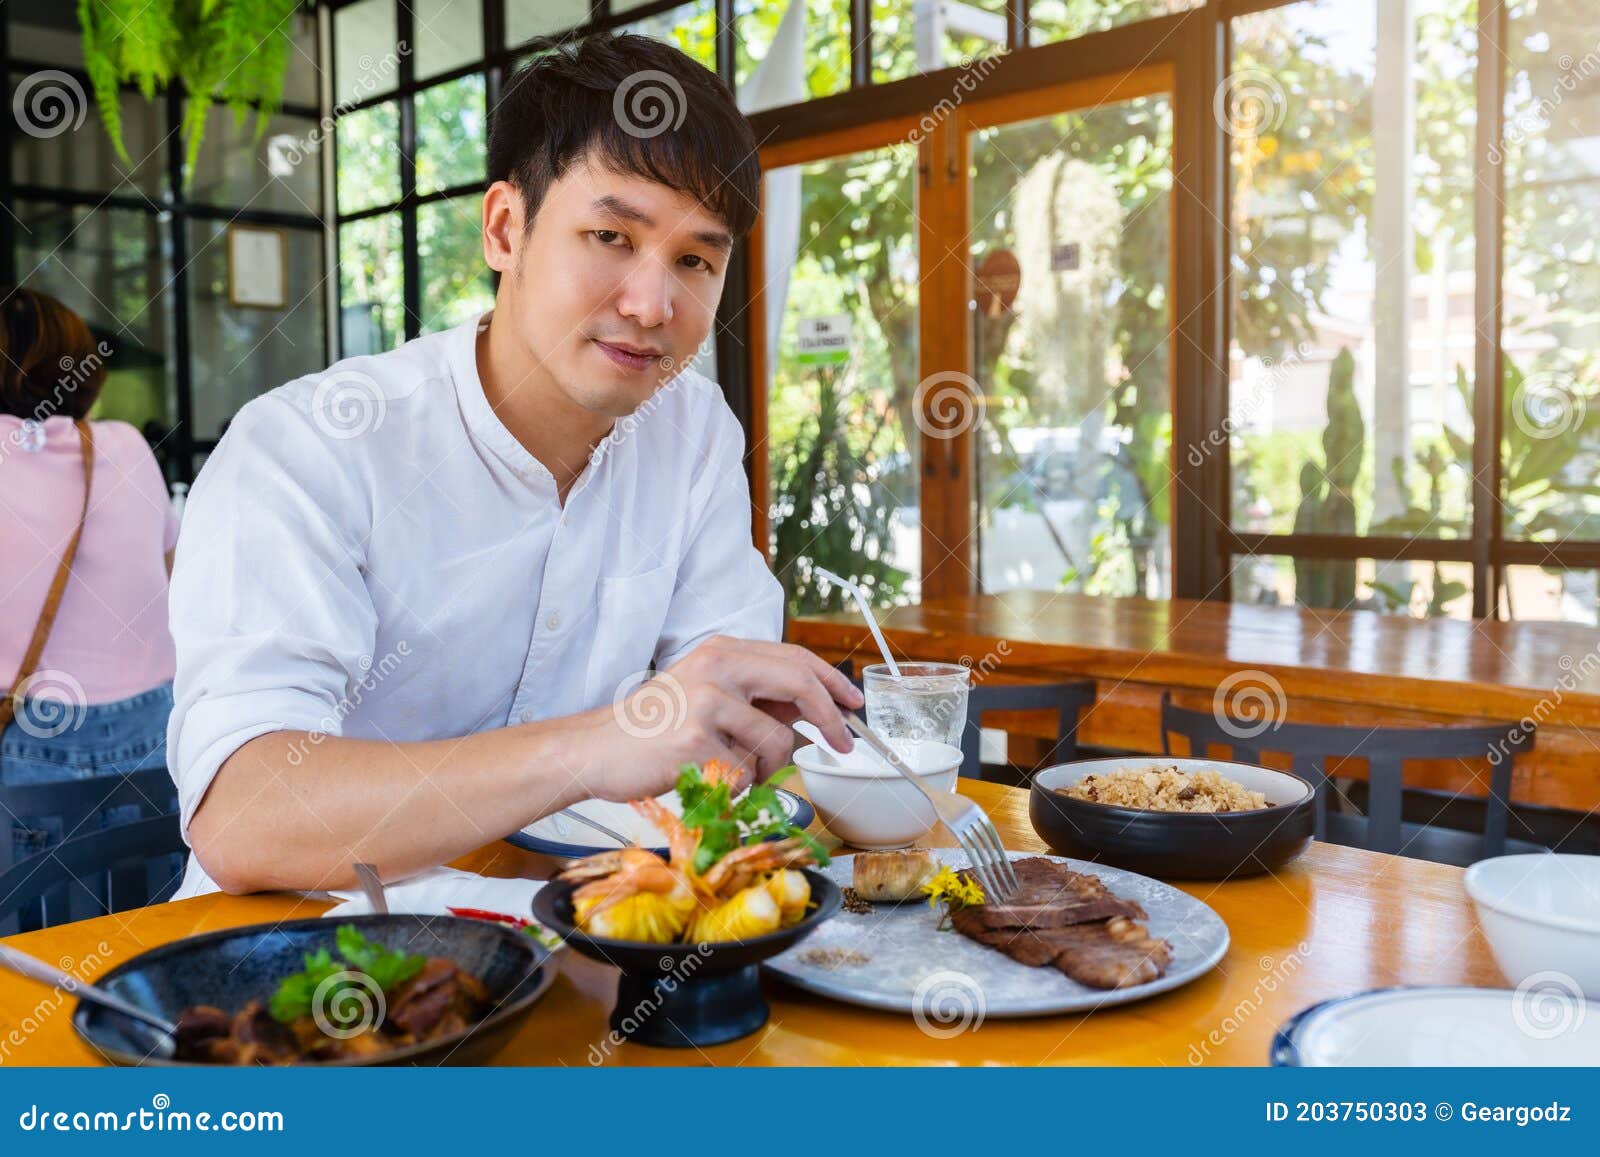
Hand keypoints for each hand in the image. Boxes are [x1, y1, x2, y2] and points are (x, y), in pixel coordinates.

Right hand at [582, 636, 862, 800]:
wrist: (595, 749)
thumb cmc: (653, 728)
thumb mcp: (707, 694)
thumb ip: (756, 696)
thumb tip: (813, 710)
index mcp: (722, 651)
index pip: (794, 658)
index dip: (832, 682)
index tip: (853, 704)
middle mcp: (717, 667)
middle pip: (799, 684)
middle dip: (829, 719)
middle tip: (841, 745)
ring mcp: (707, 702)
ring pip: (776, 742)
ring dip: (766, 769)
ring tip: (732, 770)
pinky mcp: (697, 741)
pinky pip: (746, 775)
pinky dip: (735, 787)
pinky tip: (705, 777)